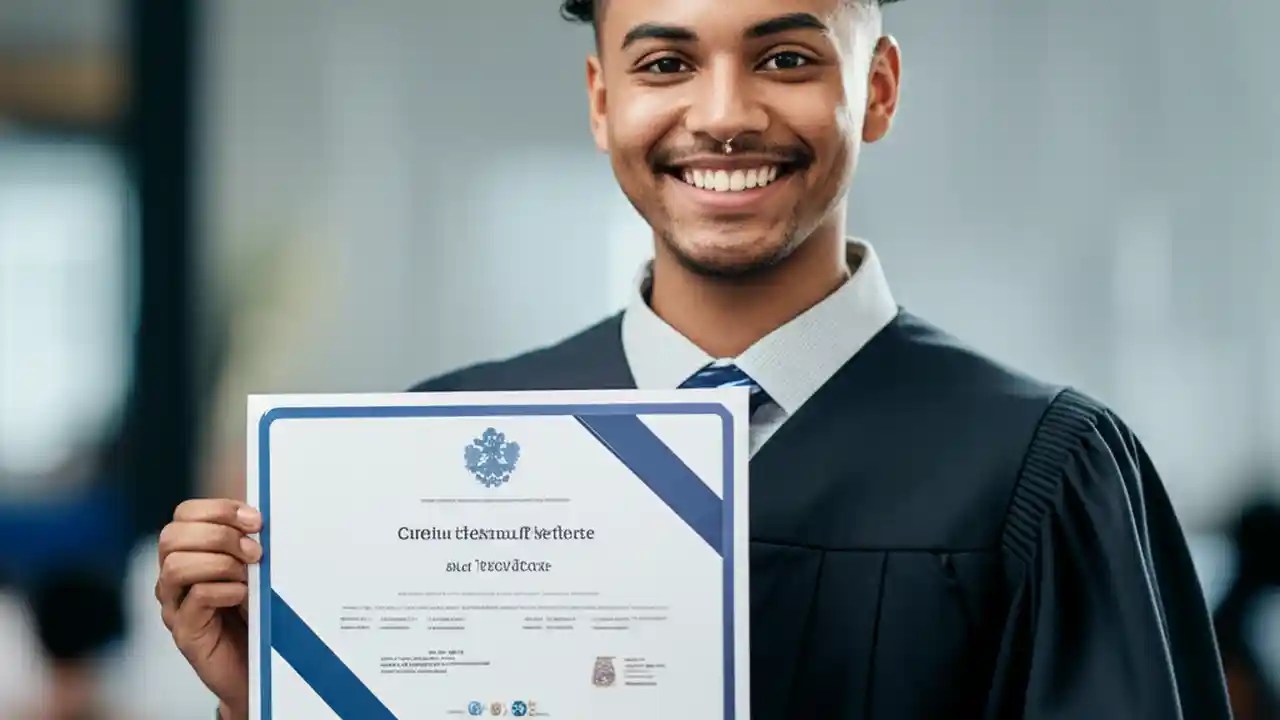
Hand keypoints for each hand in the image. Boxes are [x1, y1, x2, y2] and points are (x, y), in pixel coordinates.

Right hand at [155, 499, 262, 719]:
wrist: (261, 665)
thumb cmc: (258, 613)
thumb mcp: (257, 570)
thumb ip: (251, 543)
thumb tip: (261, 517)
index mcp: (190, 552)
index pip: (185, 514)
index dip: (219, 509)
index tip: (255, 520)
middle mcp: (174, 577)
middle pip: (172, 536)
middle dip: (219, 536)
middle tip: (255, 552)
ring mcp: (176, 605)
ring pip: (175, 566)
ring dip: (219, 563)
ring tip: (249, 577)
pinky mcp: (186, 633)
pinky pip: (194, 599)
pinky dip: (223, 590)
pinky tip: (243, 596)